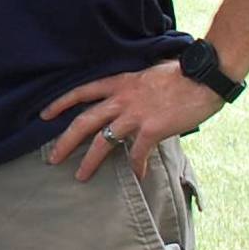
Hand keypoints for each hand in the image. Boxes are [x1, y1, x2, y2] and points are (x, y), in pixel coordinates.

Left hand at [43, 60, 222, 181]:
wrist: (204, 77)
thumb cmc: (182, 74)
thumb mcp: (149, 73)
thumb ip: (135, 85)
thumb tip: (133, 94)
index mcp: (119, 83)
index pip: (81, 92)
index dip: (60, 103)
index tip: (44, 115)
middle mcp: (122, 99)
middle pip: (84, 121)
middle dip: (65, 141)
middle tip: (52, 158)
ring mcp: (135, 114)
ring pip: (103, 141)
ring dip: (90, 161)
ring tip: (81, 175)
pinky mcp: (152, 129)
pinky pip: (137, 153)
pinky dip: (136, 166)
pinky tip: (137, 176)